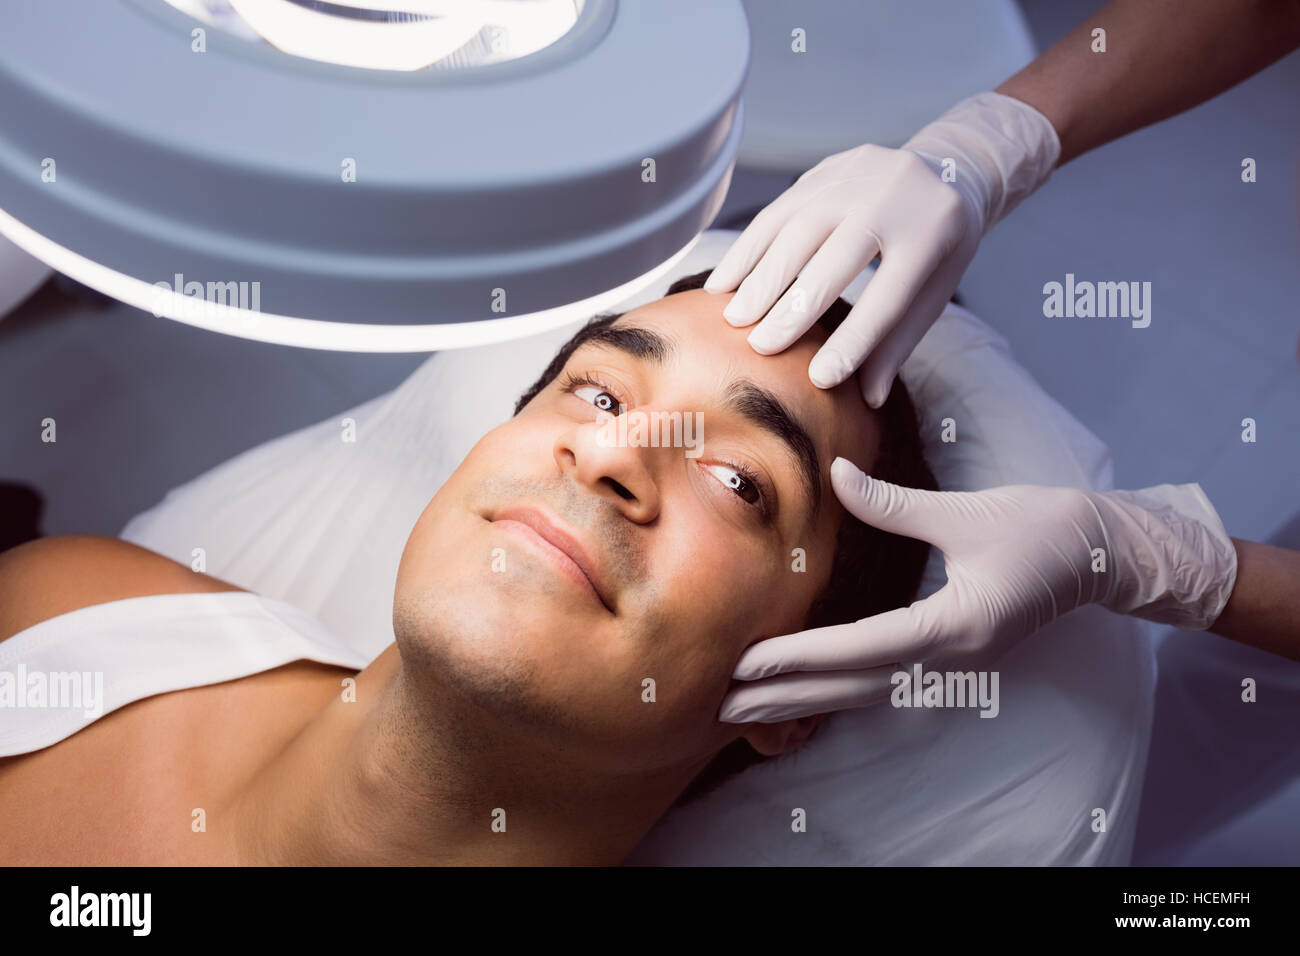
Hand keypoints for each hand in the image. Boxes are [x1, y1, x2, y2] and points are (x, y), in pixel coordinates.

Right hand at [704, 91, 1059, 407]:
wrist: (944, 170)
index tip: (819, 378)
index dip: (853, 341)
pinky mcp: (824, 171)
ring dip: (760, 278)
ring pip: (795, 231)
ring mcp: (854, 176)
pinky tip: (723, 282)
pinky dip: (746, 250)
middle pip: (833, 262)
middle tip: (760, 348)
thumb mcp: (933, 292)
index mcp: (930, 234)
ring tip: (733, 318)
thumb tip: (870, 399)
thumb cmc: (936, 248)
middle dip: (793, 308)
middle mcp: (891, 197)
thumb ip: (898, 341)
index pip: (886, 298)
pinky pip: (775, 212)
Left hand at [719, 458, 1237, 723]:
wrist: (1102, 555)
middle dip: (785, 697)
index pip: (862, 647)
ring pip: (863, 693)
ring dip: (803, 703)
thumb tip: (837, 475)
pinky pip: (882, 685)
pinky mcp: (950, 659)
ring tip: (745, 711)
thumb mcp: (968, 512)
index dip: (801, 658)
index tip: (747, 664)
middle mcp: (949, 658)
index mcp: (955, 625)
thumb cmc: (1042, 528)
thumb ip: (895, 503)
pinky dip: (836, 693)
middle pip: (853, 686)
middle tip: (719, 705)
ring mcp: (952, 666)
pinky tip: (802, 697)